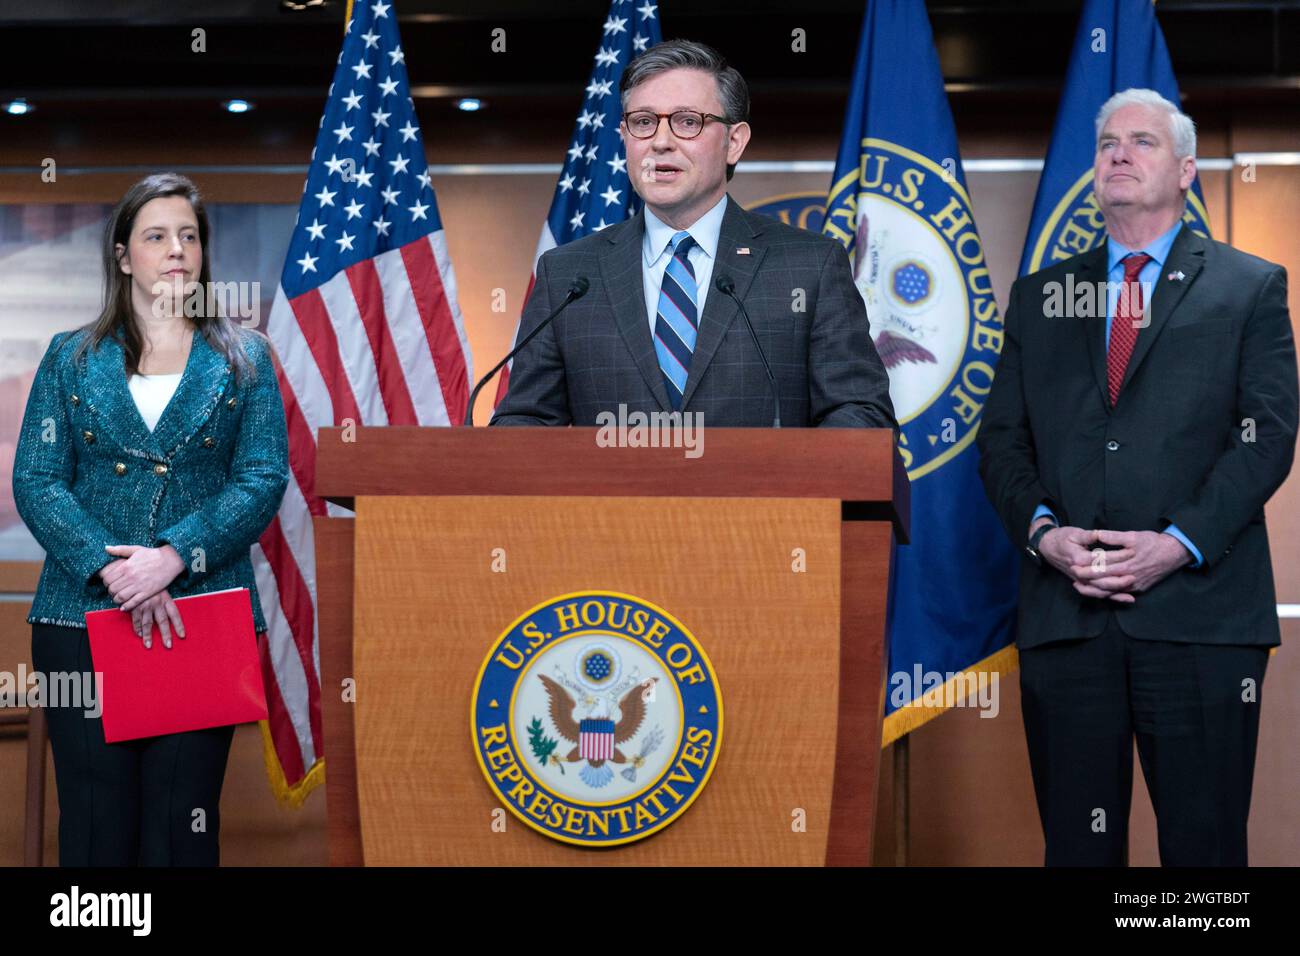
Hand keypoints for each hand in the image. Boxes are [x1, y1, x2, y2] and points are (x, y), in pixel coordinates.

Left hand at [99, 544, 184, 611]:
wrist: (171, 560)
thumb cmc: (153, 554)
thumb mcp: (136, 549)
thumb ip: (120, 549)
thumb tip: (106, 548)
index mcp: (126, 566)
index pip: (107, 578)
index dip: (106, 582)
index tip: (109, 583)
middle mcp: (130, 577)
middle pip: (112, 589)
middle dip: (111, 591)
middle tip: (114, 591)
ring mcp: (139, 585)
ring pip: (120, 597)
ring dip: (117, 599)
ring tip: (119, 598)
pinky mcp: (147, 592)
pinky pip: (133, 602)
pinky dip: (126, 606)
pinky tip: (124, 606)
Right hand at [130, 589, 185, 649]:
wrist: (135, 576)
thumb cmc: (151, 585)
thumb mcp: (161, 590)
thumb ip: (165, 602)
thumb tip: (171, 616)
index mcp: (166, 599)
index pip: (175, 615)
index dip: (179, 626)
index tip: (182, 636)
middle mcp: (157, 604)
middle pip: (163, 622)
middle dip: (166, 635)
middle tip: (168, 646)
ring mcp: (145, 606)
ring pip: (148, 624)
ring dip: (148, 636)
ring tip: (149, 645)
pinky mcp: (134, 607)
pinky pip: (136, 621)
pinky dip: (137, 629)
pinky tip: (140, 635)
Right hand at [1035, 525, 1132, 602]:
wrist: (1047, 547)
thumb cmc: (1061, 538)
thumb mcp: (1074, 533)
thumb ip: (1088, 536)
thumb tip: (1099, 534)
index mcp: (1078, 558)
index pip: (1101, 559)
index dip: (1117, 556)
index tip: (1132, 551)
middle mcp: (1079, 572)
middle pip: (1102, 577)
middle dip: (1120, 574)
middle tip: (1135, 570)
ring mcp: (1080, 580)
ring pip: (1101, 589)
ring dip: (1118, 588)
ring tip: (1132, 582)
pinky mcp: (1083, 584)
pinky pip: (1099, 594)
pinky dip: (1114, 597)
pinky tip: (1128, 598)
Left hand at [1069, 529, 1192, 600]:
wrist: (1174, 554)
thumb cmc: (1153, 543)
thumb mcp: (1133, 536)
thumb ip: (1114, 537)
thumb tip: (1097, 534)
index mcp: (1127, 564)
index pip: (1102, 568)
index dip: (1086, 568)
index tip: (1073, 565)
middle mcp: (1130, 578)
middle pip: (1103, 582)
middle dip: (1087, 580)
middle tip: (1072, 576)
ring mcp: (1135, 586)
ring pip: (1110, 592)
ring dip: (1094, 590)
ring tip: (1080, 586)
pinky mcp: (1139, 589)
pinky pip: (1120, 594)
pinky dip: (1107, 593)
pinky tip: (1097, 590)